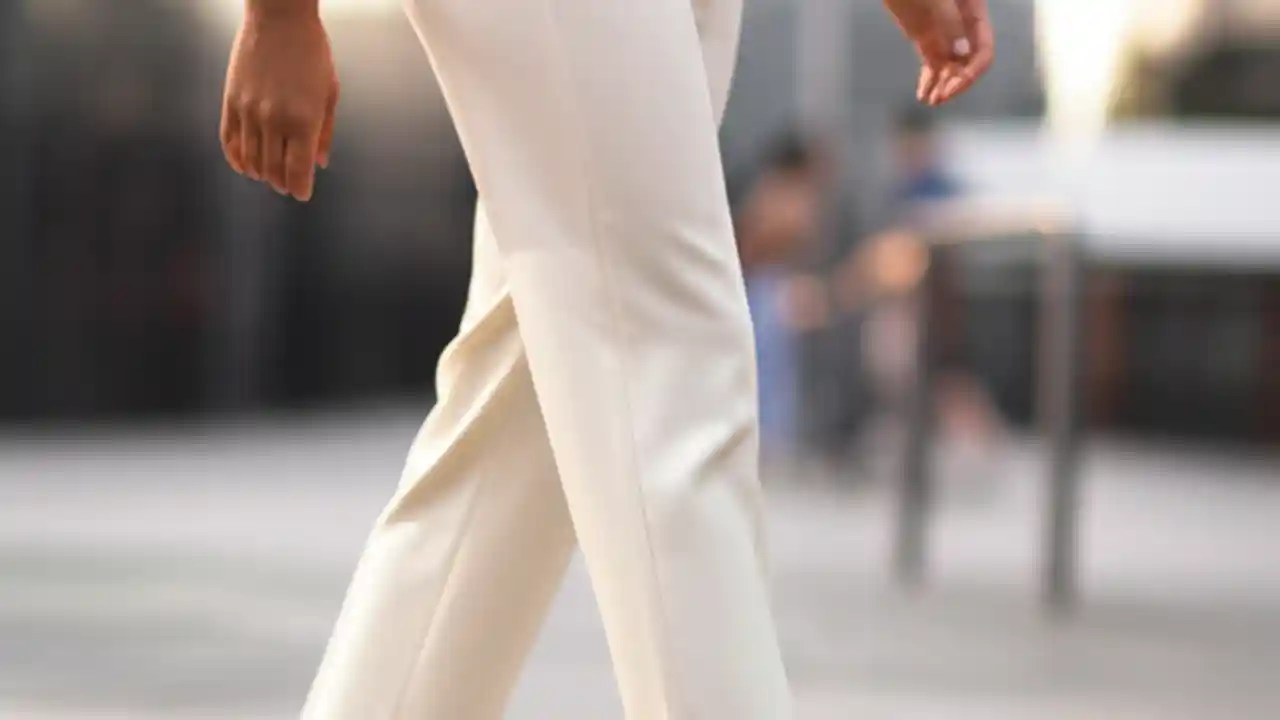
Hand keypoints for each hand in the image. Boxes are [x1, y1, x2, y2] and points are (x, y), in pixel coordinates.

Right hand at [220, 9, 338, 200]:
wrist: (279, 18)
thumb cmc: (312, 52)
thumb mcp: (329, 93)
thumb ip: (324, 131)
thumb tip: (320, 163)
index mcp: (303, 121)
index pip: (298, 171)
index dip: (300, 188)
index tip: (302, 194)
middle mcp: (274, 121)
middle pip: (274, 170)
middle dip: (282, 183)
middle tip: (287, 185)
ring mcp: (249, 112)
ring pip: (251, 159)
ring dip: (261, 173)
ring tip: (269, 176)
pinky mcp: (230, 101)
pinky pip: (229, 140)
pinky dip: (236, 158)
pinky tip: (244, 165)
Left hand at [883, 0, 993, 105]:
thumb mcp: (929, 1)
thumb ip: (946, 22)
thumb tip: (961, 53)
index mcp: (972, 8)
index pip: (982, 49)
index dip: (971, 73)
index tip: (951, 89)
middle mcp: (961, 22)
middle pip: (968, 60)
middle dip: (956, 82)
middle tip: (938, 99)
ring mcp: (942, 28)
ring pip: (950, 64)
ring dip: (943, 85)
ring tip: (931, 100)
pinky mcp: (924, 34)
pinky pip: (933, 61)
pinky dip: (930, 78)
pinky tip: (924, 94)